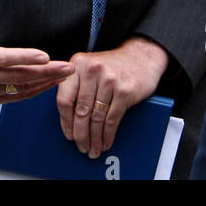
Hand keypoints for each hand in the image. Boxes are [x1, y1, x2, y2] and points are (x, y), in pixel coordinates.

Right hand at [0, 0, 75, 103]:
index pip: (4, 58)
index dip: (26, 57)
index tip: (45, 56)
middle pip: (18, 76)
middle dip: (46, 72)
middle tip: (67, 67)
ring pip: (20, 89)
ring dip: (44, 83)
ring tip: (63, 75)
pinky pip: (15, 97)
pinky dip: (33, 91)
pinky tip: (46, 84)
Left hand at [56, 36, 168, 158]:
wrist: (141, 56)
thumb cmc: (112, 65)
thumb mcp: (89, 67)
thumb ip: (76, 85)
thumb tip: (66, 119)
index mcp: (77, 65)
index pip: (64, 99)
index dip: (65, 121)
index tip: (68, 135)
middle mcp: (91, 70)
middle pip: (80, 111)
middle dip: (80, 134)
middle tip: (81, 147)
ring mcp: (109, 80)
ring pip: (97, 117)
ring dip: (94, 138)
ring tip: (93, 149)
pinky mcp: (124, 91)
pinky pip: (112, 119)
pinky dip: (108, 135)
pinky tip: (105, 142)